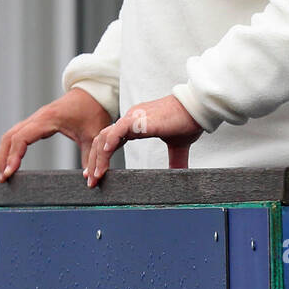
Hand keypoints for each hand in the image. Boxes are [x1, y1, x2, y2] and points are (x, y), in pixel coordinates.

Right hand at [0, 88, 111, 181]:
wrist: (94, 92)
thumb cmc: (93, 110)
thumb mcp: (94, 135)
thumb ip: (90, 158)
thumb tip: (89, 179)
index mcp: (48, 119)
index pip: (22, 138)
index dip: (13, 156)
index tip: (10, 173)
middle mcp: (38, 117)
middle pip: (10, 137)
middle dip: (3, 158)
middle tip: (2, 179)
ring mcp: (36, 118)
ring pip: (11, 134)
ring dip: (4, 152)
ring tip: (4, 173)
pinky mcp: (38, 121)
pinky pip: (18, 133)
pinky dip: (11, 146)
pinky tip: (12, 160)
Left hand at [84, 95, 203, 186]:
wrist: (197, 109)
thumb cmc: (188, 122)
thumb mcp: (178, 146)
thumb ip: (175, 160)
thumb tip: (178, 174)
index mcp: (135, 124)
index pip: (110, 140)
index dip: (101, 157)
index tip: (96, 173)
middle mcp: (130, 119)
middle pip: (102, 140)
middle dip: (94, 161)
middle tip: (90, 180)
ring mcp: (133, 117)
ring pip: (106, 137)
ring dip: (98, 157)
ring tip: (96, 175)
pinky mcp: (139, 119)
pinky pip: (118, 129)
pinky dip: (109, 141)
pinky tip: (106, 154)